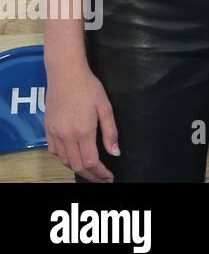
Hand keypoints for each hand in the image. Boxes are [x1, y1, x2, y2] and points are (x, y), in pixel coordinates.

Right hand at [44, 64, 118, 181]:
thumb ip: (110, 132)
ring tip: (91, 170)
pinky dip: (65, 158)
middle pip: (77, 166)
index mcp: (83, 131)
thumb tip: (115, 152)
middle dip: (91, 176)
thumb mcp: (106, 108)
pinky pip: (55, 152)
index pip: (91, 162)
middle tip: (102, 179)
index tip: (109, 178)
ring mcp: (54, 134)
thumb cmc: (89, 88)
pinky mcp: (47, 130)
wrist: (65, 74)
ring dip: (78, 168)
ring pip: (64, 161)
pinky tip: (74, 156)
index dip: (101, 173)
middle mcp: (66, 136)